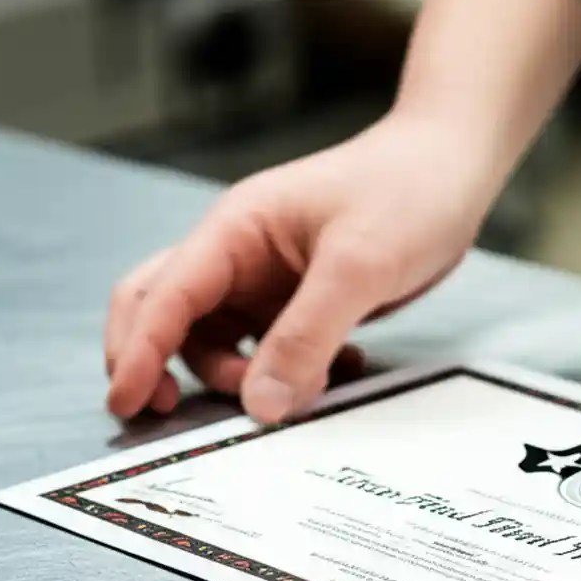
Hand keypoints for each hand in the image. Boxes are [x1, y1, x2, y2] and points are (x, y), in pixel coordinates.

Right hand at [105, 113, 505, 423]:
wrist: (454, 167)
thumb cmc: (407, 190)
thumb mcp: (359, 265)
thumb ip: (306, 336)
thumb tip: (259, 405)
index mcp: (236, 230)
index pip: (164, 295)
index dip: (138, 352)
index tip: (126, 404)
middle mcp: (240, 254)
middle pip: (165, 313)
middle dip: (156, 363)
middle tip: (165, 413)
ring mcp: (268, 277)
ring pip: (219, 339)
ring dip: (241, 378)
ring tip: (301, 392)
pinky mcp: (301, 298)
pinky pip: (271, 347)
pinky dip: (287, 372)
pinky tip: (339, 372)